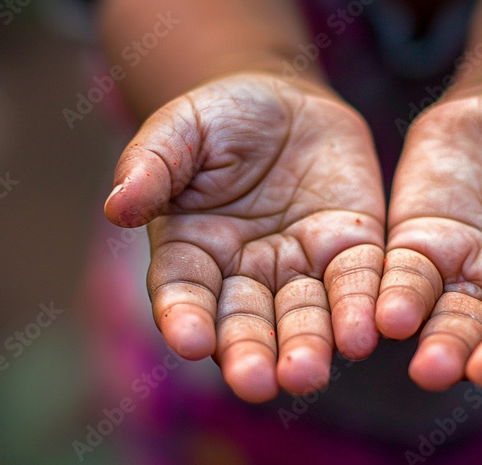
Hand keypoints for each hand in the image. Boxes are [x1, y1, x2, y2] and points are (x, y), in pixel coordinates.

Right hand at [104, 74, 385, 401]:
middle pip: (246, 322)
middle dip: (251, 353)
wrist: (285, 99)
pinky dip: (360, 308)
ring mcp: (300, 266)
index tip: (190, 342)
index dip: (186, 318)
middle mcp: (245, 273)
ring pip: (304, 315)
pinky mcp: (350, 249)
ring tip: (308, 375)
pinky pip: (357, 282)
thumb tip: (117, 206)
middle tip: (257, 383)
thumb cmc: (219, 117)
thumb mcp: (179, 129)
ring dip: (307, 346)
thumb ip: (151, 165)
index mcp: (192, 251)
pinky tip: (364, 335)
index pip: (185, 294)